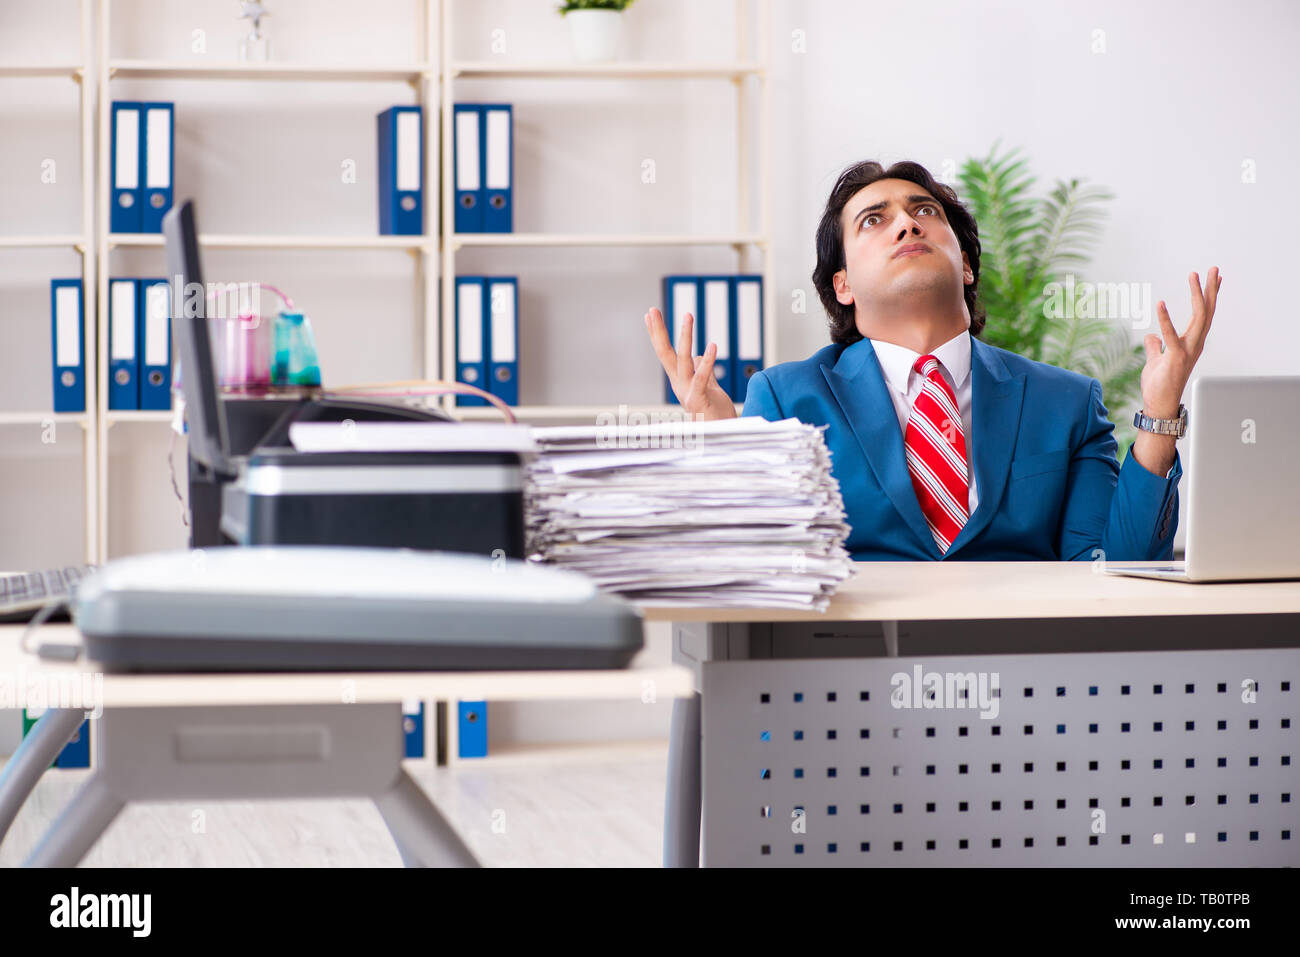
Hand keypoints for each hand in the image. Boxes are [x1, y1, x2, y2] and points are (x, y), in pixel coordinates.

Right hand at [644, 307, 736, 420]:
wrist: (720, 436)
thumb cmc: (715, 414)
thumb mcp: (710, 388)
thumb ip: (705, 371)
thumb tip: (702, 355)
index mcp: (680, 380)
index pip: (665, 353)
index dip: (658, 334)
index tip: (650, 315)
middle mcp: (679, 385)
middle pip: (665, 354)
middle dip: (658, 331)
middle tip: (653, 310)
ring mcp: (687, 392)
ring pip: (683, 360)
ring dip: (685, 336)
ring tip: (687, 315)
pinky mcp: (699, 399)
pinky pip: (702, 377)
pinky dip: (707, 361)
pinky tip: (713, 345)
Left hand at [1141, 267, 1221, 417]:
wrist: (1158, 405)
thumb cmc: (1159, 384)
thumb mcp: (1155, 360)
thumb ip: (1155, 346)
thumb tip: (1152, 336)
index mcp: (1191, 342)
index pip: (1203, 314)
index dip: (1209, 296)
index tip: (1215, 278)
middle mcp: (1194, 344)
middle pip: (1207, 311)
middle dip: (1210, 289)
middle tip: (1214, 268)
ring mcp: (1187, 350)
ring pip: (1198, 317)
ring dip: (1197, 295)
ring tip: (1195, 275)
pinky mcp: (1175, 358)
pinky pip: (1171, 335)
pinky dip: (1165, 319)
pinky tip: (1160, 303)